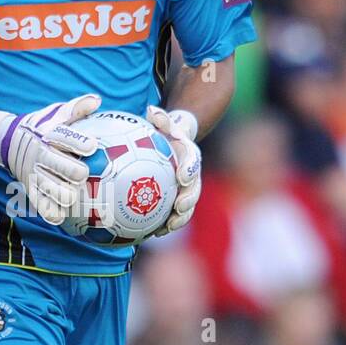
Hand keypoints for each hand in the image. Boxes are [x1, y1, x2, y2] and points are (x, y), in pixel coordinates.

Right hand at [0, 94, 100, 224]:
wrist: (7, 140)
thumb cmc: (40, 126)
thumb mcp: (55, 114)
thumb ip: (76, 108)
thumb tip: (96, 100)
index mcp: (49, 135)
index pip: (65, 138)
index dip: (80, 144)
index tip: (92, 147)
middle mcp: (41, 155)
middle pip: (65, 168)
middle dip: (78, 171)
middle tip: (83, 172)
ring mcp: (34, 174)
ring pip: (56, 190)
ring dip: (68, 193)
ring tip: (74, 192)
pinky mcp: (30, 189)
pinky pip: (42, 206)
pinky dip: (53, 212)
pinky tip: (62, 213)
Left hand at [145, 105, 200, 236]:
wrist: (177, 141)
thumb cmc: (167, 131)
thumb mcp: (164, 122)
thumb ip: (161, 118)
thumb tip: (151, 110)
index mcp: (190, 155)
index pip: (193, 161)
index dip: (190, 169)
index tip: (183, 176)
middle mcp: (192, 174)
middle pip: (194, 188)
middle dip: (188, 200)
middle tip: (178, 208)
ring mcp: (187, 188)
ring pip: (187, 205)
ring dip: (180, 218)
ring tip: (168, 228)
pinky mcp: (178, 198)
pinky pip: (174, 213)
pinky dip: (167, 224)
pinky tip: (154, 234)